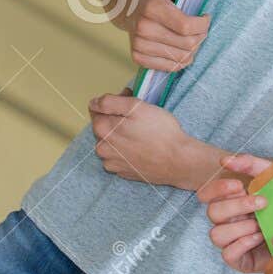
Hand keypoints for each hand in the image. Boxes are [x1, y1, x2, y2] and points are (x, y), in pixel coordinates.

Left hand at [89, 91, 216, 189]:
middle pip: (103, 126)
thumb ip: (110, 102)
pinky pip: (119, 156)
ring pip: (110, 142)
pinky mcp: (123, 172)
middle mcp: (102, 149)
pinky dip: (126, 150)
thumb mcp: (137, 106)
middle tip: (138, 115)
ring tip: (141, 133)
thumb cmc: (161, 132)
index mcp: (103, 130)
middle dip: (117, 118)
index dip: (113, 101)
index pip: (97, 109)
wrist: (178, 161)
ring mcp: (112, 163)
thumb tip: (94, 102)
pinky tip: (141, 147)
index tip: (129, 100)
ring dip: (120, 135)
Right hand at [125, 0, 209, 72]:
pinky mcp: (138, 57)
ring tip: (193, 39)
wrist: (125, 6)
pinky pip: (169, 67)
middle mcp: (144, 28)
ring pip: (180, 58)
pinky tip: (182, 49)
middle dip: (201, 37)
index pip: (186, 26)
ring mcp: (139, 45)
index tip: (206, 18)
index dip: (203, 25)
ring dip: (193, 50)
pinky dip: (180, 61)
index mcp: (152, 8)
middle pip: (186, 44)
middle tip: (203, 29)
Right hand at [198, 153, 272, 273]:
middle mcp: (227, 221)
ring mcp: (232, 241)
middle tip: (262, 202)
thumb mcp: (271, 176)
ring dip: (240, 227)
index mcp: (230, 201)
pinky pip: (228, 254)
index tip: (239, 185)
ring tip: (261, 225)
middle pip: (212, 213)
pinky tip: (260, 237)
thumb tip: (226, 161)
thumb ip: (250, 164)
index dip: (216, 189)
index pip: (205, 194)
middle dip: (237, 206)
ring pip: (216, 235)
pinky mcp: (240, 260)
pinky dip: (243, 244)